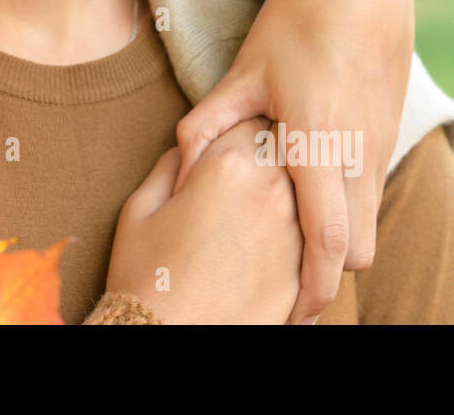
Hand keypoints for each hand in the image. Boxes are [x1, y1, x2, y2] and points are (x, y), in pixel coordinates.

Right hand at [106, 117, 302, 323]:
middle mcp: (272, 189)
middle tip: (250, 166)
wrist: (168, 337)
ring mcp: (295, 230)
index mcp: (228, 163)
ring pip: (308, 189)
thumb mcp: (141, 206)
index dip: (241, 121)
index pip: (250, 117)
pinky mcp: (304, 269)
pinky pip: (312, 234)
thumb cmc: (146, 271)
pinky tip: (265, 241)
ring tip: (257, 205)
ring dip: (290, 188)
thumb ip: (171, 163)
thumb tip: (191, 147)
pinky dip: (297, 230)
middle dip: (273, 150)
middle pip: (287, 147)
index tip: (234, 132)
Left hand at [171, 0, 413, 323]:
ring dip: (340, 242)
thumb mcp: (245, 67)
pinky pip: (372, 191)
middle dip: (329, 274)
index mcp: (319, 140)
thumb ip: (210, 120)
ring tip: (295, 247)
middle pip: (359, 248)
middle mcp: (358, 150)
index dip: (315, 286)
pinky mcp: (387, 132)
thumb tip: (183, 162)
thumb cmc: (297, 20)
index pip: (328, 239)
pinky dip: (349, 209)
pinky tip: (313, 199)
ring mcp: (379, 142)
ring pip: (369, 221)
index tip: (295, 314)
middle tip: (286, 285)